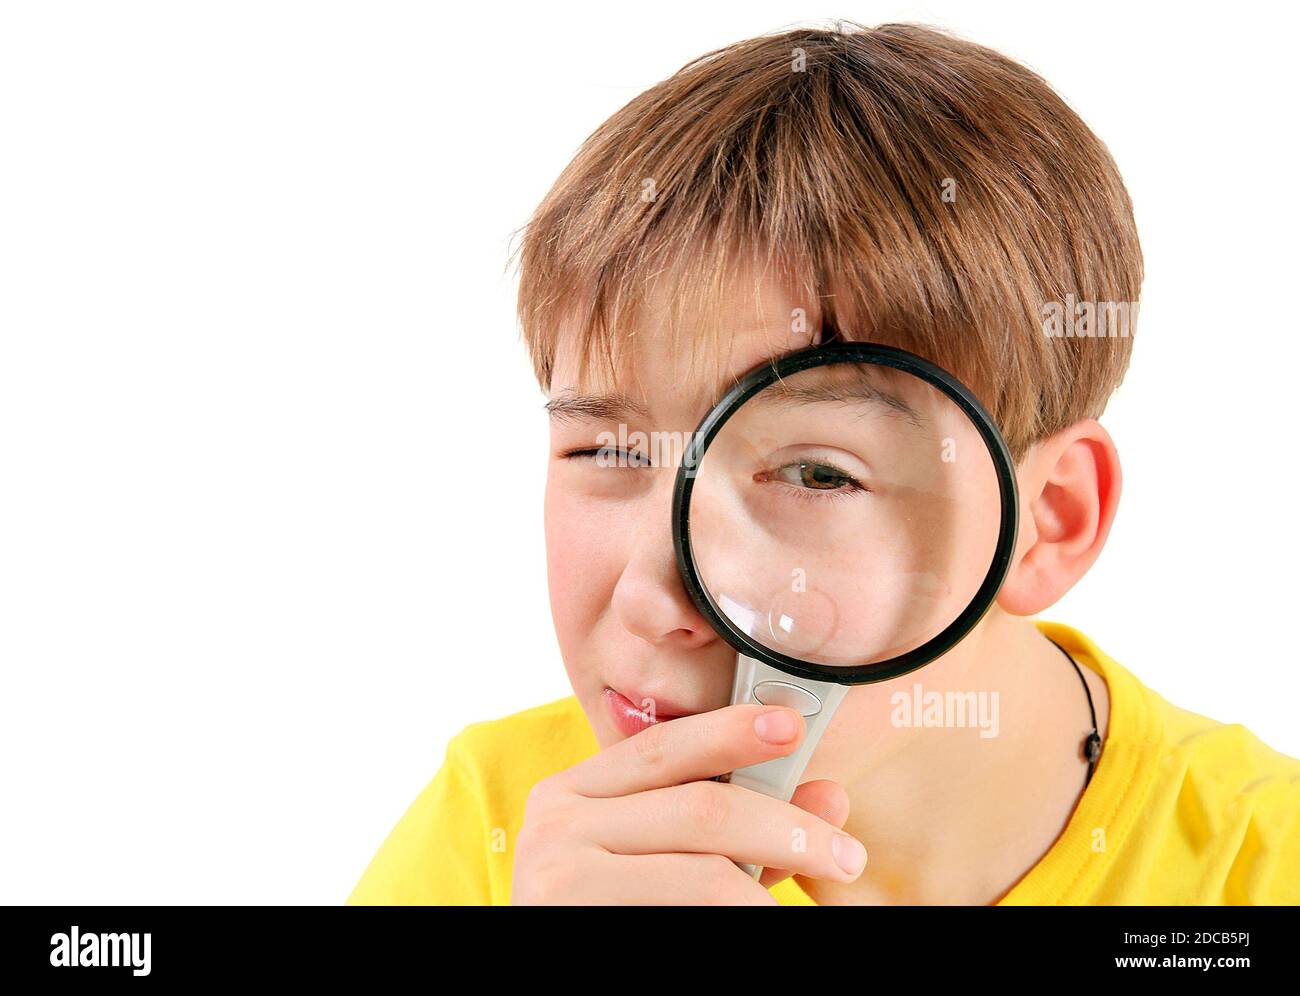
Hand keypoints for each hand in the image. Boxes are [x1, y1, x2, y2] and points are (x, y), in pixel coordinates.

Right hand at [511, 703, 866, 903]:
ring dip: (770, 887)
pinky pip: (686, 913)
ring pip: (705, 873)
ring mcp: (560, 878)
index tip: (792, 727)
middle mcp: (556, 825)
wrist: (551, 971)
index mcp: (572, 792)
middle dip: (786, 826)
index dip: (729, 732)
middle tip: (845, 853)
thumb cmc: (616, 907)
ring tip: (805, 901)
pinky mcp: (573, 920)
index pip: (661, 748)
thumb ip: (735, 828)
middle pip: (699, 810)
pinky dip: (738, 914)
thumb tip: (828, 798)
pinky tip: (759, 914)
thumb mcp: (662, 857)